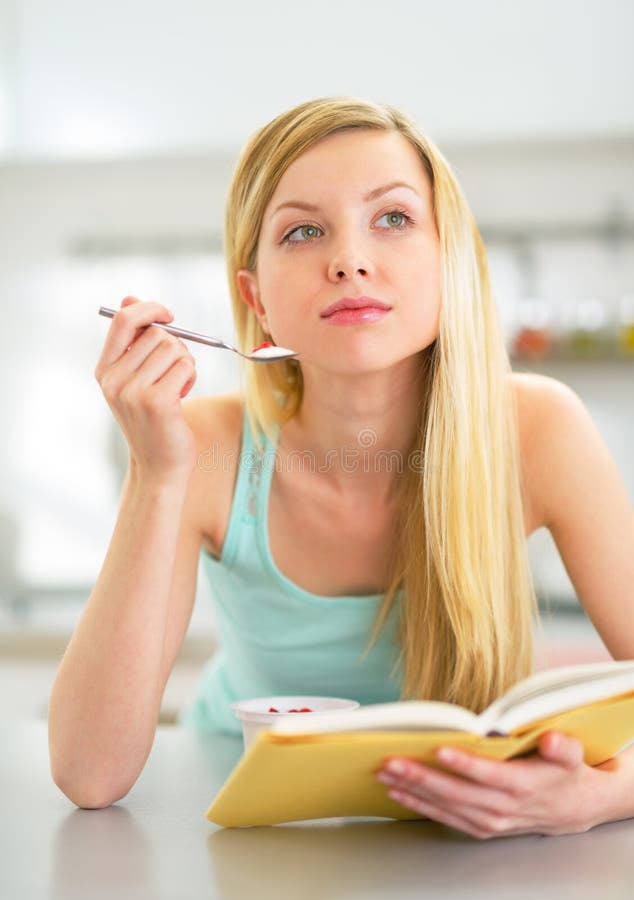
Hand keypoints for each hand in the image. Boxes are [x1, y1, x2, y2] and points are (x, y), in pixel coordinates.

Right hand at [95, 297, 197, 482]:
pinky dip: (190, 376)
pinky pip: (185, 366)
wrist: (159, 465)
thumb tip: (130, 298)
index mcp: (104, 370)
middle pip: (156, 333)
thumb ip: (133, 341)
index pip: (124, 320)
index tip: (168, 315)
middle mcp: (114, 380)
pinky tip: (183, 394)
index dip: (149, 309)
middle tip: (175, 371)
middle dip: (175, 346)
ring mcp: (133, 391)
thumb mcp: (136, 379)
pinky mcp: (157, 402)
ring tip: (178, 386)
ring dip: (185, 363)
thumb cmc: (153, 420)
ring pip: (174, 348)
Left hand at [375, 731, 614, 838]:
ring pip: (445, 807)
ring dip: (413, 791)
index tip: (439, 749)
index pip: (489, 775)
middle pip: (457, 793)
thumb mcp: (573, 753)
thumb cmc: (564, 773)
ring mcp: (490, 820)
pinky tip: (397, 793)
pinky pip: (445, 818)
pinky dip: (419, 807)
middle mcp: (503, 807)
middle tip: (392, 762)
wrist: (573, 808)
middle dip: (422, 777)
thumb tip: (551, 739)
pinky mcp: (480, 827)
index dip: (464, 764)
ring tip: (385, 774)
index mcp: (523, 785)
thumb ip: (562, 746)